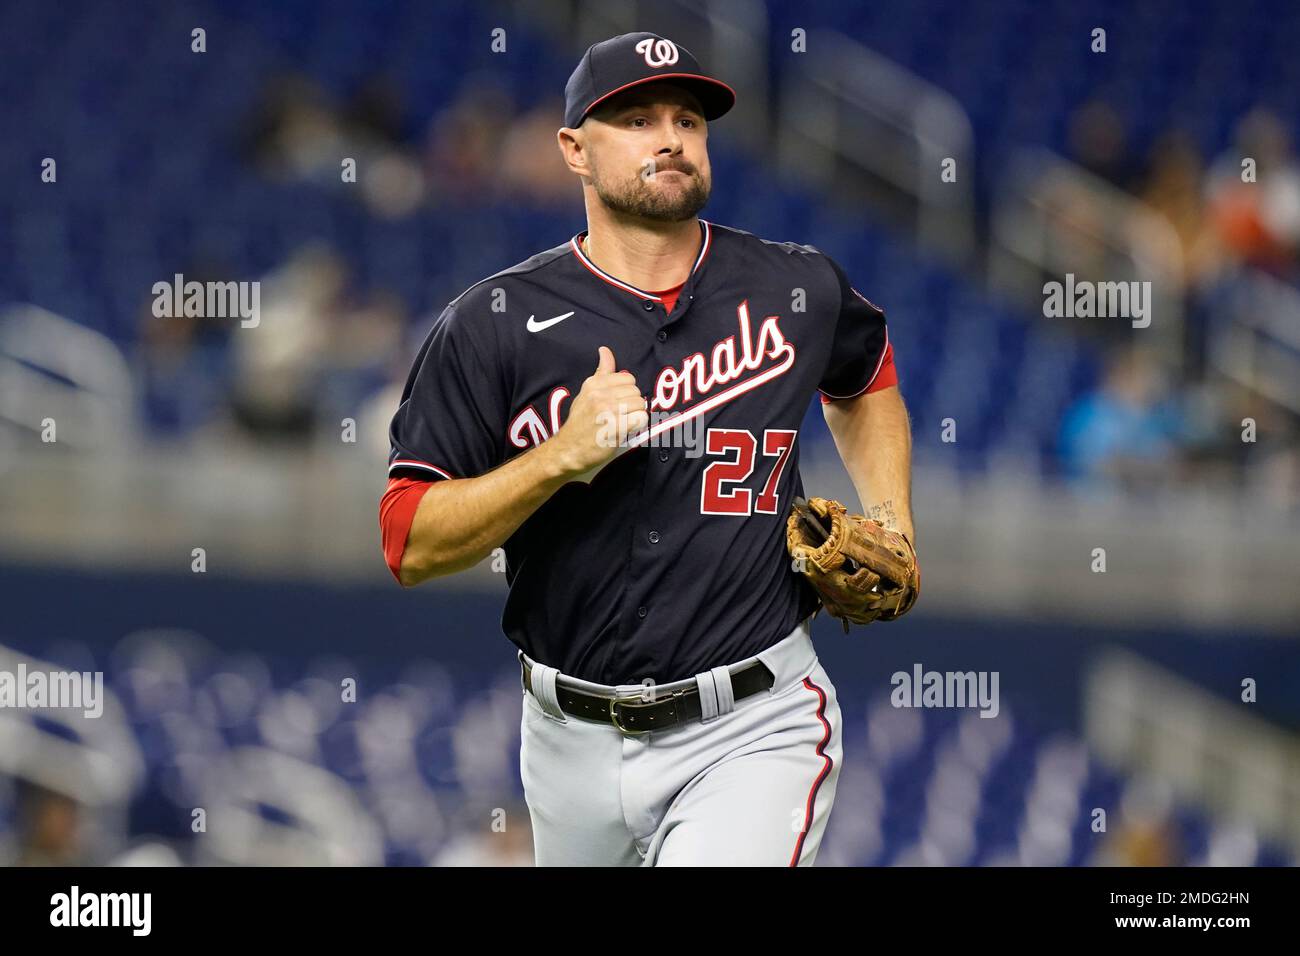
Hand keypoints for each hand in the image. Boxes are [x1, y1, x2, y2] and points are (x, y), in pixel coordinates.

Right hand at [549, 346, 648, 479]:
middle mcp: (600, 395)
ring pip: (640, 405)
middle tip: (619, 416)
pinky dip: (637, 426)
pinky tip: (626, 430)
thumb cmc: (579, 423)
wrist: (567, 450)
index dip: (626, 392)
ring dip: (635, 416)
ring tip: (621, 423)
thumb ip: (601, 372)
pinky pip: (641, 419)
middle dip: (632, 405)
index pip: (628, 378)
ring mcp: (608, 410)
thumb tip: (605, 350)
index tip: (617, 403)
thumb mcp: (586, 393)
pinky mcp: (615, 427)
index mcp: (594, 384)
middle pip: (636, 391)